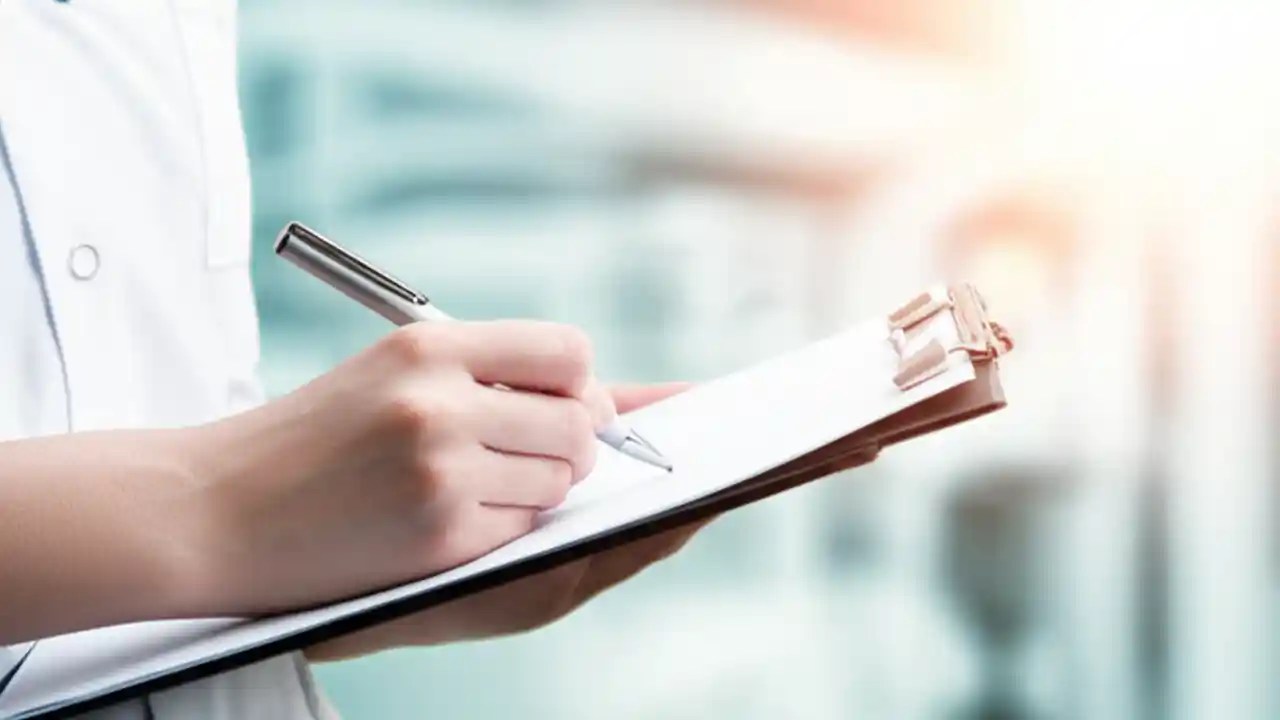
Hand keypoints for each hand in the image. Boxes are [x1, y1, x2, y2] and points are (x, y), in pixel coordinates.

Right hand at [305, 383, 708, 661]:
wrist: (212, 509)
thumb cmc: (312, 439)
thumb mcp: (394, 374)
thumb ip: (500, 374)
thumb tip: (629, 402)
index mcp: (427, 346)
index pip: (568, 351)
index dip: (578, 384)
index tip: (563, 404)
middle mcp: (440, 401)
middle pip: (582, 421)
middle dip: (571, 444)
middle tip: (523, 454)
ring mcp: (441, 471)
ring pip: (561, 478)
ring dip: (537, 488)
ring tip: (470, 486)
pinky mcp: (440, 536)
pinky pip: (524, 527)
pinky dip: (502, 528)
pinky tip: (444, 521)